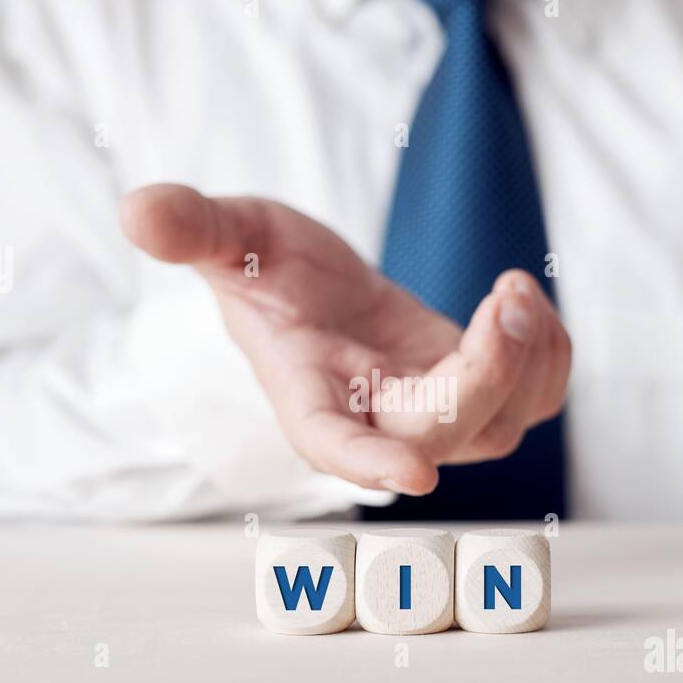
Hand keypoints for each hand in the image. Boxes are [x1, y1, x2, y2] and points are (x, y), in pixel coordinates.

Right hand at [120, 184, 570, 495]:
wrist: (312, 291)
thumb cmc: (265, 271)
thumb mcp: (230, 237)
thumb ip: (192, 229)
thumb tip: (135, 209)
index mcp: (307, 399)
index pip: (333, 444)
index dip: (368, 461)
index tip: (412, 473)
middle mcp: (373, 420)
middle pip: (443, 432)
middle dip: (487, 372)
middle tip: (506, 295)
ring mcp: (429, 411)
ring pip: (502, 425)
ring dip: (529, 364)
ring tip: (515, 290)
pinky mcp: (472, 387)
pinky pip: (531, 397)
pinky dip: (547, 356)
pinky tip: (525, 302)